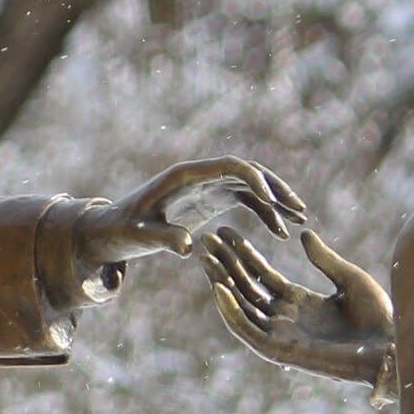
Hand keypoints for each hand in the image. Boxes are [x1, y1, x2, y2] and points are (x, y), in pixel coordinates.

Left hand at [78, 158, 305, 267]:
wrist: (112, 231)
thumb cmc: (122, 231)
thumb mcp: (139, 236)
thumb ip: (163, 239)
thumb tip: (188, 247)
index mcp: (185, 176)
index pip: (228, 166)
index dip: (253, 178)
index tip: (272, 202)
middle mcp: (200, 176)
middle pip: (247, 172)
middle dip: (275, 188)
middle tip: (299, 210)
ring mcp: (208, 188)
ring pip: (252, 186)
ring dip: (277, 200)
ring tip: (301, 219)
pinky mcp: (211, 202)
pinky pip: (246, 202)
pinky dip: (265, 214)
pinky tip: (281, 234)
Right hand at [200, 227, 395, 397]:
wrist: (391, 346)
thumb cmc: (380, 317)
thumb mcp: (349, 279)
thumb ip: (324, 259)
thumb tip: (304, 235)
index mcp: (302, 302)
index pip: (263, 276)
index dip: (245, 254)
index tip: (227, 232)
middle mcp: (287, 319)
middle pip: (247, 288)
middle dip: (226, 263)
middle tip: (207, 238)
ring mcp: (282, 335)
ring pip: (242, 306)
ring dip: (221, 282)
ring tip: (205, 257)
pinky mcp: (280, 351)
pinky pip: (247, 330)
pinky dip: (230, 310)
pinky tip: (217, 287)